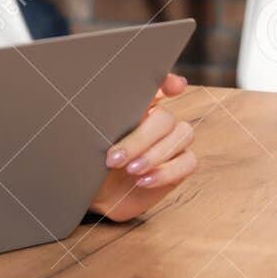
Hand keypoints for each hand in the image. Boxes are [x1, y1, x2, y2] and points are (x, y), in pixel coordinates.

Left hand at [88, 73, 196, 221]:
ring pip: (181, 136)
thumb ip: (99, 120)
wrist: (98, 195)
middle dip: (140, 139)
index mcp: (137, 106)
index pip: (158, 85)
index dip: (167, 82)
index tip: (171, 88)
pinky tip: (143, 181)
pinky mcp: (180, 166)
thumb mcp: (88, 139)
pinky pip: (187, 162)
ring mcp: (172, 142)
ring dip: (154, 155)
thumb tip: (95, 101)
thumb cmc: (93, 163)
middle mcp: (158, 120)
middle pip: (165, 118)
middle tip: (116, 158)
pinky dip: (166, 172)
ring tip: (131, 170)